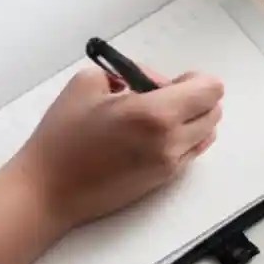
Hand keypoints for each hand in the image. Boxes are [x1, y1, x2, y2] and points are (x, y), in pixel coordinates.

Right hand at [6, 66, 224, 229]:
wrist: (49, 190)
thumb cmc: (61, 137)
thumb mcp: (86, 84)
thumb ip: (127, 73)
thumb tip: (150, 81)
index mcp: (155, 113)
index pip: (210, 90)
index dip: (195, 80)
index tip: (172, 81)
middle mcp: (171, 140)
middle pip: (214, 111)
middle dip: (195, 98)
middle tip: (162, 97)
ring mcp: (171, 164)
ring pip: (207, 133)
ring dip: (192, 119)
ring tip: (156, 118)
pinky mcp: (165, 180)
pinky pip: (192, 152)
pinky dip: (183, 139)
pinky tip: (153, 136)